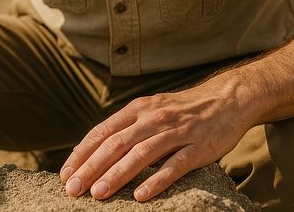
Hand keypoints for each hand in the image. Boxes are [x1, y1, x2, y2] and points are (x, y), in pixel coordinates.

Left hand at [60, 75, 248, 201]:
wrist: (227, 99)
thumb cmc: (184, 110)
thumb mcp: (152, 109)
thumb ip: (128, 126)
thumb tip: (96, 152)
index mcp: (138, 109)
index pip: (102, 132)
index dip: (83, 153)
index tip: (66, 174)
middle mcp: (153, 118)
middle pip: (116, 144)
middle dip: (92, 167)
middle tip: (73, 189)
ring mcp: (176, 132)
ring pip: (140, 155)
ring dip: (117, 175)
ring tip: (98, 194)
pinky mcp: (198, 147)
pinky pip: (174, 165)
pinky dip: (156, 180)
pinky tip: (140, 195)